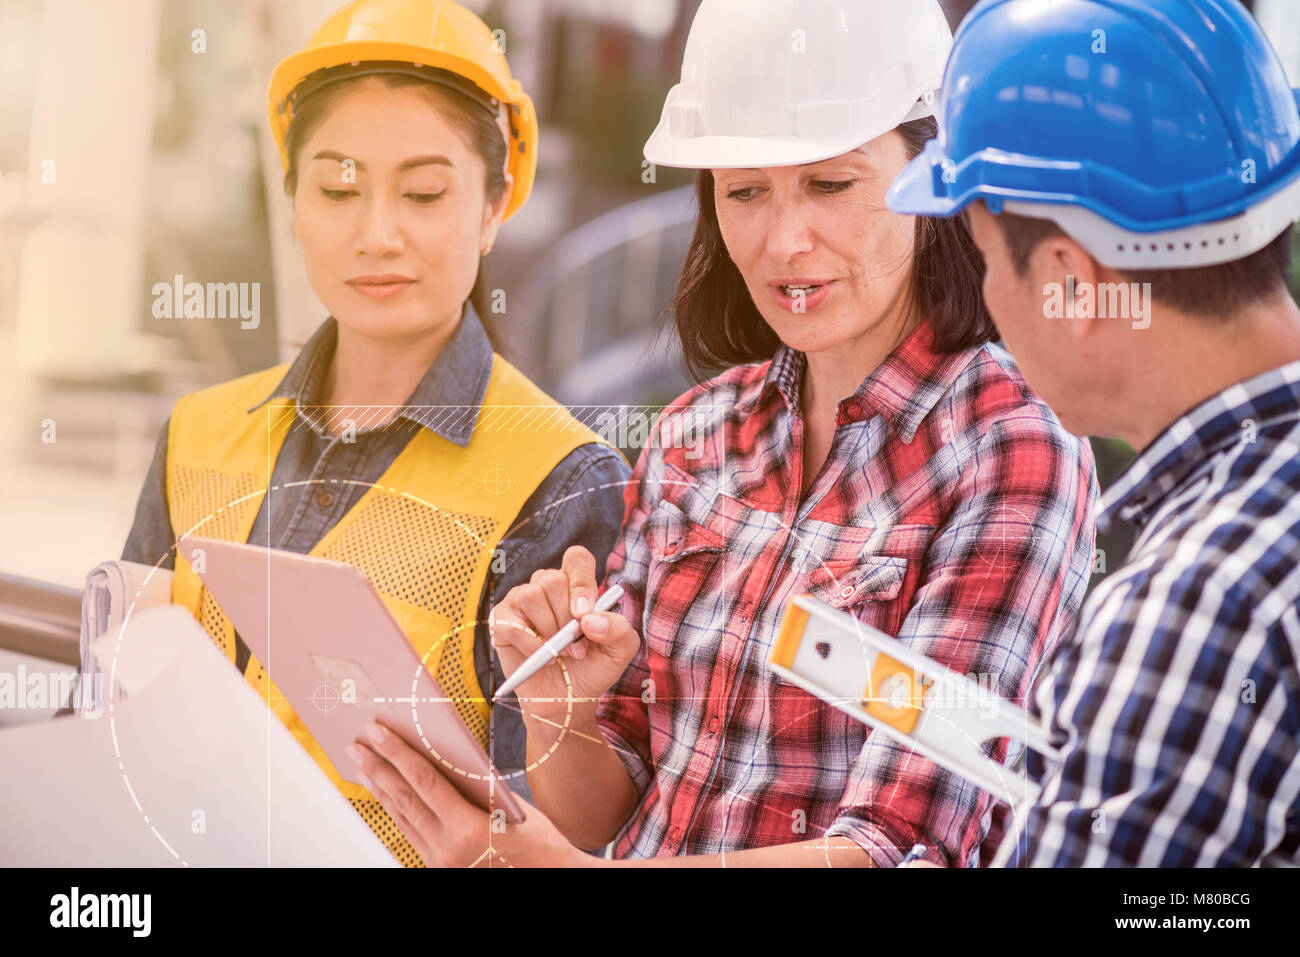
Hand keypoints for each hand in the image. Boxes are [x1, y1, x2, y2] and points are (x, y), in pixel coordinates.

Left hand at [349, 721, 594, 866]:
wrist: (550, 878)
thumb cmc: (540, 845)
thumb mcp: (512, 807)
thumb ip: (478, 785)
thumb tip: (449, 760)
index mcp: (467, 830)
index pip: (422, 781)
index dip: (396, 753)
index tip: (379, 732)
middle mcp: (447, 850)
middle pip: (404, 799)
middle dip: (378, 767)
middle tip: (359, 744)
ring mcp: (441, 862)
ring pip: (402, 818)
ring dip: (381, 788)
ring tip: (365, 765)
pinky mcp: (440, 868)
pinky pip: (411, 833)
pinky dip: (396, 810)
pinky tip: (388, 795)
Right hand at [489, 546, 639, 720]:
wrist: (568, 700)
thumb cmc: (593, 668)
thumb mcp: (620, 650)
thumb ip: (619, 628)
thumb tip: (590, 618)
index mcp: (577, 584)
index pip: (576, 558)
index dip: (580, 583)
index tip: (584, 616)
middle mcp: (547, 586)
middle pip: (553, 579)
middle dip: (567, 618)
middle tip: (576, 645)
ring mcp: (522, 601)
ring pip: (532, 595)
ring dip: (549, 631)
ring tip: (559, 652)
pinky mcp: (502, 621)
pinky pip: (513, 623)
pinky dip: (531, 645)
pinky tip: (541, 657)